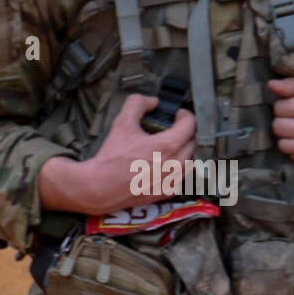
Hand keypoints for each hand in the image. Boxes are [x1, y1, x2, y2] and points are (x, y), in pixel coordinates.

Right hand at [39, 93, 196, 214]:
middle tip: (174, 128)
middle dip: (186, 132)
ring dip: (184, 150)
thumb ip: (138, 104)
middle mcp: (174, 165)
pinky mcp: (166, 193)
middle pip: (193, 143)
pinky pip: (181, 177)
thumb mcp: (122, 122)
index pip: (190, 125)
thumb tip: (153, 101)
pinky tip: (165, 164)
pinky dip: (178, 168)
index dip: (185, 115)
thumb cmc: (112, 157)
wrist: (100, 187)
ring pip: (190, 161)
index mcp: (167, 146)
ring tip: (171, 145)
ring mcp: (172, 181)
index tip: (177, 114)